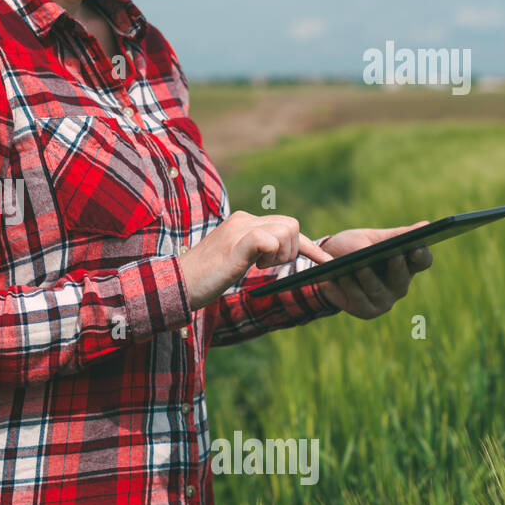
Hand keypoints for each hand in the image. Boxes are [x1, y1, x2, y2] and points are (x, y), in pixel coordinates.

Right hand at [178, 210, 332, 309]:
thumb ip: (255, 250)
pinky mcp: (238, 241)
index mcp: (243, 222)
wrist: (178, 284)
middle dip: (291, 250)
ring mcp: (240, 229)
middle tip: (267, 267)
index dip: (308, 245)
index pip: (284, 226)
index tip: (326, 260)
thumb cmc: (204, 278)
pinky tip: (254, 265)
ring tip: (257, 267)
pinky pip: (271, 240)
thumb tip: (277, 251)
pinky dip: (272, 254)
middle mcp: (243, 220)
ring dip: (281, 255)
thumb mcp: (235, 260)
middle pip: (291, 225)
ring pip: (287, 230)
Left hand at [314, 221, 433, 318]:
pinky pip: (359, 298)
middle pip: (401, 277)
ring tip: (357, 266)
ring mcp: (385, 300)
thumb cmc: (353, 247)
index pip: (423, 261)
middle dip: (396, 266)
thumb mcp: (372, 237)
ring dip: (366, 276)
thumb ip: (395, 235)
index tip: (415, 247)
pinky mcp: (367, 310)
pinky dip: (349, 286)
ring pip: (377, 288)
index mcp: (406, 264)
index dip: (421, 255)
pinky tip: (341, 276)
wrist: (323, 263)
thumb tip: (425, 226)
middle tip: (393, 254)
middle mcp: (400, 284)